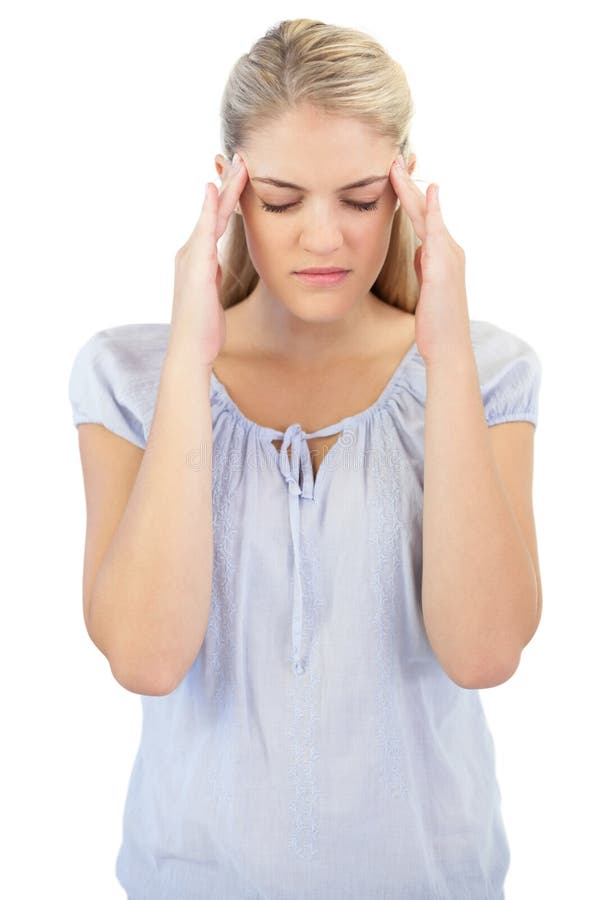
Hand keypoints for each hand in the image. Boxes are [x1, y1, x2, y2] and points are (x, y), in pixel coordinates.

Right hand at [169, 153, 248, 366]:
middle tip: (242, 156)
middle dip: (228, 183)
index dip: (229, 197)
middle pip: (213, 210)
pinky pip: (204, 232)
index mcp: (197, 258)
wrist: (191, 351)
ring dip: (225, 188)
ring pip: (211, 215)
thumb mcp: (213, 295)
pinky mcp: (195, 266)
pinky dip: (209, 210)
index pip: (217, 220)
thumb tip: (218, 265)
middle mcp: (189, 252)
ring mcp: (190, 258)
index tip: (243, 174)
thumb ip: (214, 275)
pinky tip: (214, 191)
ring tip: (239, 164)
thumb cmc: (204, 329)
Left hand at [389, 157, 470, 367]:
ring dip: (413, 188)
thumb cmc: (435, 325)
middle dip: (409, 182)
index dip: (408, 195)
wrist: (448, 348)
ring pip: (427, 214)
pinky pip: (435, 231)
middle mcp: (448, 249)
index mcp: (440, 255)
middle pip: (424, 208)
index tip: (393, 172)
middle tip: (395, 155)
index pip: (421, 217)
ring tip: (397, 164)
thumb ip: (423, 267)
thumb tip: (419, 252)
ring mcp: (449, 256)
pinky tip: (424, 192)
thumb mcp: (426, 290)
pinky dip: (430, 210)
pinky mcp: (445, 266)